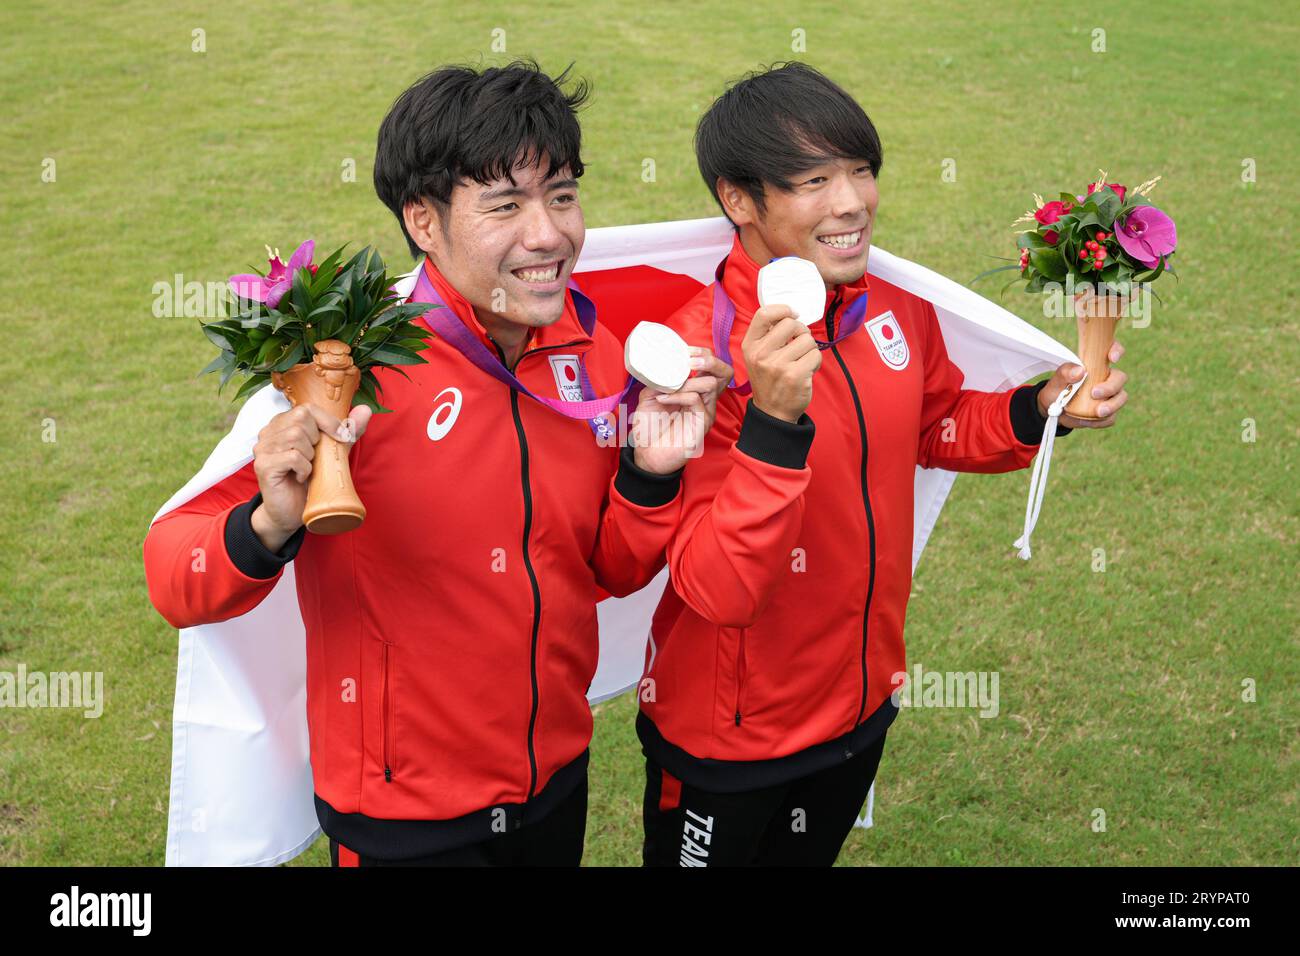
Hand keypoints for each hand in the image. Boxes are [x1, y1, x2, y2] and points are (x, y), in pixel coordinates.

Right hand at [250, 403, 372, 549]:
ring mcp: (263, 447)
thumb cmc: (310, 480)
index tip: (341, 437)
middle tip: (314, 459)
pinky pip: (292, 456)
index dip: (328, 421)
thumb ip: (347, 432)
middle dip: (317, 441)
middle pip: (301, 419)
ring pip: (296, 436)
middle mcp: (269, 431)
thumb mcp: (333, 453)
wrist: (292, 511)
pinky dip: (304, 468)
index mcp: (283, 423)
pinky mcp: (263, 465)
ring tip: (307, 469)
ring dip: (310, 456)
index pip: (307, 408)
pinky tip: (301, 478)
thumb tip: (366, 410)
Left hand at [630, 347, 732, 474]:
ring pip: (710, 384)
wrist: (647, 455)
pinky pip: (696, 401)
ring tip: (669, 386)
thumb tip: (660, 365)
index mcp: (695, 390)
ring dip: (687, 380)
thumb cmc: (651, 428)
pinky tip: (662, 399)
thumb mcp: (649, 396)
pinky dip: (678, 395)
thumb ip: (657, 380)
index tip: (684, 350)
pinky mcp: (702, 425)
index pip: (712, 366)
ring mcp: (706, 412)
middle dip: (709, 360)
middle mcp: (705, 400)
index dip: (703, 353)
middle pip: (724, 372)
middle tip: (688, 360)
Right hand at [742, 304, 820, 422]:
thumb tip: (791, 314)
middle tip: (799, 344)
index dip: (782, 309)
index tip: (792, 314)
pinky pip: (816, 355)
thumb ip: (767, 335)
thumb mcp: (757, 356)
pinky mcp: (795, 375)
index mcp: (750, 346)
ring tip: (801, 361)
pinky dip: (815, 362)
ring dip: (809, 349)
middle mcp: (761, 354)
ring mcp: (778, 365)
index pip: (763, 314)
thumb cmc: (769, 380)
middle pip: (791, 323)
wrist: (773, 412)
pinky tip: (807, 370)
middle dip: (801, 332)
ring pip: (807, 340)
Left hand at [1038, 340, 1128, 428]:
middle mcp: (1107, 379)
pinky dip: (1101, 421)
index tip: (1112, 358)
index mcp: (1097, 365)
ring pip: (1121, 398)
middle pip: (1120, 379)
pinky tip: (1087, 421)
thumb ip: (1066, 373)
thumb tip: (1080, 371)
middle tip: (1095, 393)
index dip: (1116, 350)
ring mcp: (1110, 396)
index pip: (1113, 351)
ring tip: (1097, 412)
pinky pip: (1111, 417)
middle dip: (1111, 386)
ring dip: (1112, 406)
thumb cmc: (1058, 388)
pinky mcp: (1107, 413)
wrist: (1053, 409)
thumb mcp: (1057, 379)